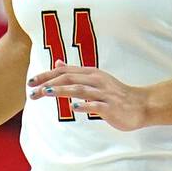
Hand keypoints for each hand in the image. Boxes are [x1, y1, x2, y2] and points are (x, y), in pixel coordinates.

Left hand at [27, 61, 148, 130]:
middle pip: (68, 79)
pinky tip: (73, 108)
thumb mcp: (95, 79)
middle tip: (32, 92)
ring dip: (62, 91)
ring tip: (46, 93)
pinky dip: (84, 105)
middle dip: (48, 84)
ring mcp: (104, 94)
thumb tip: (57, 63)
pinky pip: (96, 105)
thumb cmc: (116, 94)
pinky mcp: (111, 107)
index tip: (30, 82)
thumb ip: (75, 72)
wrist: (141, 105)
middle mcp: (96, 81)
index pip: (64, 71)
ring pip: (80, 90)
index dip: (46, 75)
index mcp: (91, 74)